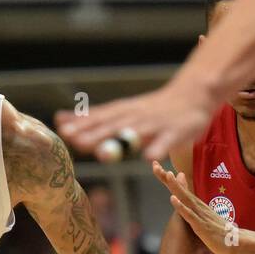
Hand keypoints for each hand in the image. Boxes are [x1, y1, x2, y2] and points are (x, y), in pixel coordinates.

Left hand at [55, 76, 217, 160]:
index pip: (98, 117)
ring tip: (102, 154)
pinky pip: (165, 142)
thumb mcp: (122, 110)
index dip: (80, 123)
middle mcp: (136, 116)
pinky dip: (157, 149)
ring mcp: (156, 124)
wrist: (194, 95)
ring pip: (135, 133)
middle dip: (93, 133)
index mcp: (123, 112)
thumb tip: (61, 120)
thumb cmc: (154, 108)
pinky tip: (148, 159)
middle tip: (73, 139)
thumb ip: (95, 118)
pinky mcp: (175, 132)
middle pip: (112, 125)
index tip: (60, 127)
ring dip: (119, 142)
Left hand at [152, 160, 234, 253]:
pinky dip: (181, 207)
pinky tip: (173, 199)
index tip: (159, 170)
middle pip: (182, 190)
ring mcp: (200, 216)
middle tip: (155, 165)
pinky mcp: (201, 226)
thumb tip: (202, 210)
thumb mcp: (209, 222)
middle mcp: (199, 208)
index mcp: (199, 208)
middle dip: (168, 179)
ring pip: (186, 199)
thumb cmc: (223, 234)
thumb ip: (204, 216)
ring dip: (176, 187)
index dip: (171, 182)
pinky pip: (189, 215)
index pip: (183, 192)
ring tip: (167, 174)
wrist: (238, 243)